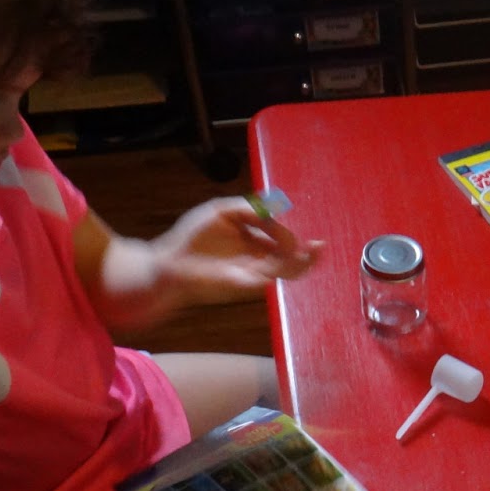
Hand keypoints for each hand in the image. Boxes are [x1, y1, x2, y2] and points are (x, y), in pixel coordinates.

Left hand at [151, 196, 324, 305]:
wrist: (170, 263)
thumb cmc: (193, 236)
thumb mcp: (223, 211)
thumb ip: (250, 207)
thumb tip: (277, 209)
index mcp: (255, 242)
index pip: (283, 240)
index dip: (295, 236)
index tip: (303, 231)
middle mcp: (257, 259)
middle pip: (291, 258)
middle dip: (307, 253)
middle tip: (318, 246)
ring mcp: (253, 272)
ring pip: (286, 270)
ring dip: (303, 262)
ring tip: (314, 251)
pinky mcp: (245, 282)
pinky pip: (271, 274)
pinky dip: (284, 267)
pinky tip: (295, 256)